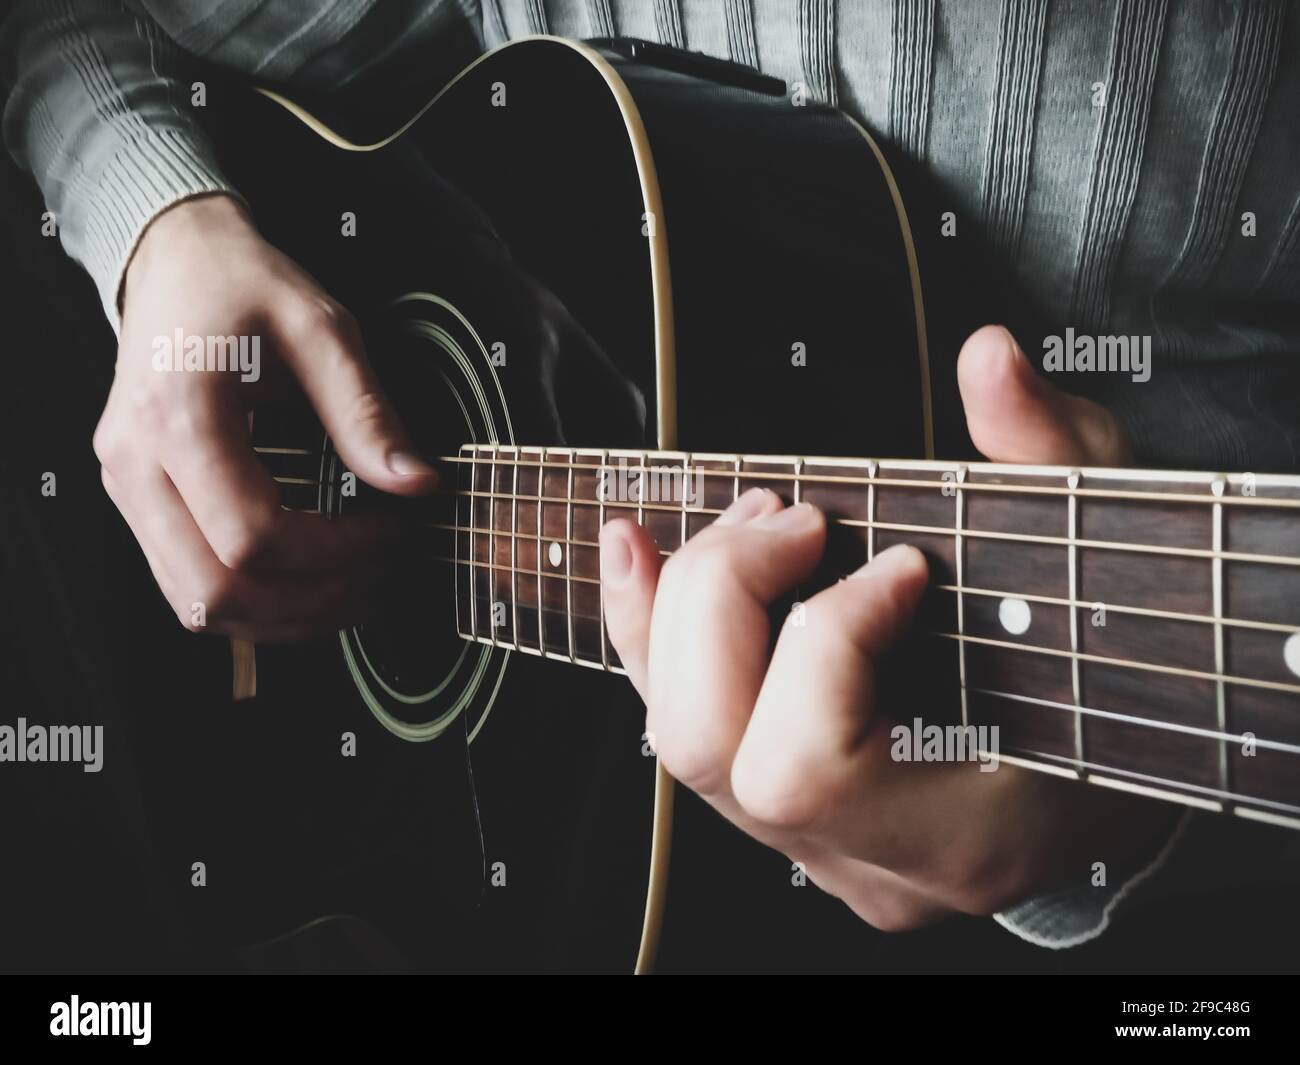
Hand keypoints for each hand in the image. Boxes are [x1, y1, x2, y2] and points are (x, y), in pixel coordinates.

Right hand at [94, 194, 436, 640]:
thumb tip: (419, 485)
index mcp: (178, 417)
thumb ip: (367, 413)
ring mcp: (125, 490)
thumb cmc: (245, 287)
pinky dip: (252, 606)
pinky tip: (308, 582)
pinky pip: (187, 590)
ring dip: (285, 617)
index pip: (252, 538)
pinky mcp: (135, 502)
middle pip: (217, 591)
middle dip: (315, 602)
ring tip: (355, 586)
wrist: (175, 262)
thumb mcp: (321, 330)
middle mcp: (135, 464)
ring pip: (198, 607)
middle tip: (382, 573)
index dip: (335, 555)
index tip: (393, 530)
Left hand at [599, 325, 1173, 929]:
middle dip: (727, 601)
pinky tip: (634, 544)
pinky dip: (647, 627)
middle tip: (797, 516)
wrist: (1113, 764)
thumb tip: (988, 359)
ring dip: (684, 604)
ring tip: (752, 517)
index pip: (811, 765)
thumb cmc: (1119, 667)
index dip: (827, 638)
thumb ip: (1049, 457)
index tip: (900, 560)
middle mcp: (865, 861)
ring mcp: (812, 844)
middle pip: (713, 749)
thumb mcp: (1107, 551)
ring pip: (678, 737)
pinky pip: (677, 722)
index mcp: (957, 835)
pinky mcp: (778, 807)